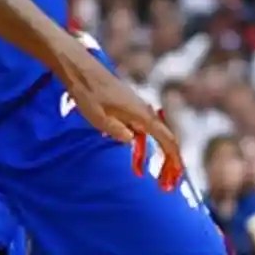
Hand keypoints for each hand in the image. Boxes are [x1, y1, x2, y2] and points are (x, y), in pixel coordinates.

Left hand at [53, 40, 182, 191]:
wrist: (79, 68)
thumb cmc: (87, 93)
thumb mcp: (99, 118)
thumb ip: (118, 132)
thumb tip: (132, 140)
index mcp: (141, 115)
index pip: (167, 141)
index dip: (174, 161)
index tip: (176, 178)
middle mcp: (143, 111)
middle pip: (163, 140)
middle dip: (166, 164)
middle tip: (164, 186)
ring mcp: (135, 108)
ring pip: (149, 136)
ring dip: (148, 156)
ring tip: (140, 175)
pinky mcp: (126, 107)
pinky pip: (138, 130)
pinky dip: (138, 145)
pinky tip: (130, 156)